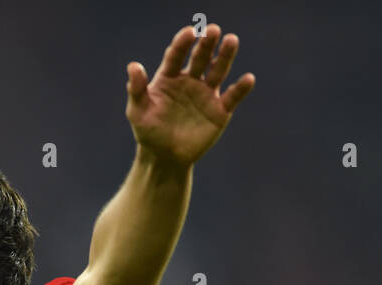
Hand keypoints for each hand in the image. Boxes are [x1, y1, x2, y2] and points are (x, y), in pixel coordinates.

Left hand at [125, 23, 254, 166]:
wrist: (164, 157)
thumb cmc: (148, 133)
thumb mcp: (138, 112)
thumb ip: (137, 89)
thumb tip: (133, 66)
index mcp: (169, 77)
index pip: (176, 55)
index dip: (182, 43)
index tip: (189, 32)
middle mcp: (190, 80)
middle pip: (200, 58)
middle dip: (206, 44)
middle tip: (214, 30)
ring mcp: (206, 94)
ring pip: (218, 71)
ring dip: (225, 56)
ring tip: (231, 40)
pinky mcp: (220, 110)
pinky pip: (232, 97)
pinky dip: (240, 88)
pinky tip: (248, 79)